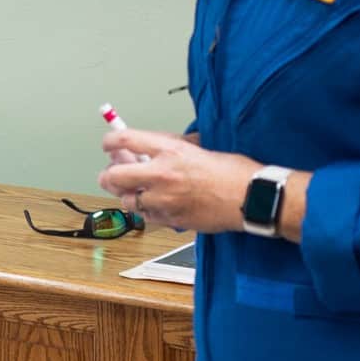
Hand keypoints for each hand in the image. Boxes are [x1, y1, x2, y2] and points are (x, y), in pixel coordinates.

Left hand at [97, 127, 254, 234]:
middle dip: (108, 175)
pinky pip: (146, 217)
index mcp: (170, 150)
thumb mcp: (199, 146)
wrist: (251, 197)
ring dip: (128, 196)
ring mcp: (164, 199)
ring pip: (127, 201)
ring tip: (137, 191)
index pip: (125, 140)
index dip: (110, 142)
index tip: (108, 144)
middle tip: (110, 175)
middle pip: (114, 175)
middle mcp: (162, 174)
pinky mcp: (171, 219)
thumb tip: (145, 148)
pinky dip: (146, 211)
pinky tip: (155, 205)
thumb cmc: (232, 171)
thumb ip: (170, 146)